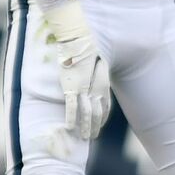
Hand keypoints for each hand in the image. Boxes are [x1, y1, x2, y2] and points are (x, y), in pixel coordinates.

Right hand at [44, 0, 111, 139]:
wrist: (79, 37)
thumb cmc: (85, 44)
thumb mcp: (94, 59)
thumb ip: (94, 70)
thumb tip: (93, 72)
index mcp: (102, 82)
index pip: (105, 105)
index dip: (102, 117)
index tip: (99, 125)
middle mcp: (95, 88)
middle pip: (97, 112)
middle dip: (95, 126)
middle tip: (92, 137)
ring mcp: (84, 88)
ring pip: (86, 113)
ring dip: (85, 127)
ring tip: (83, 138)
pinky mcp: (72, 87)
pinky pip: (72, 107)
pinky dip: (71, 118)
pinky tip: (69, 128)